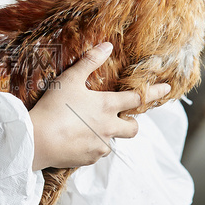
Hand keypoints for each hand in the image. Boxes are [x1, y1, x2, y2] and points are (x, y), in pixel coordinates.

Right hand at [28, 43, 170, 170]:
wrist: (38, 140)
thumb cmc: (53, 107)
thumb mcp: (69, 79)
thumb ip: (89, 62)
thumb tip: (107, 46)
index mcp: (106, 106)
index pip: (137, 98)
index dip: (154, 93)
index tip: (166, 89)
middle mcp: (109, 127)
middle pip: (133, 128)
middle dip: (132, 123)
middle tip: (122, 118)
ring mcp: (100, 145)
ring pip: (114, 141)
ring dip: (108, 135)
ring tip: (88, 128)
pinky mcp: (89, 159)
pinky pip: (97, 152)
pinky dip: (92, 146)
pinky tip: (76, 140)